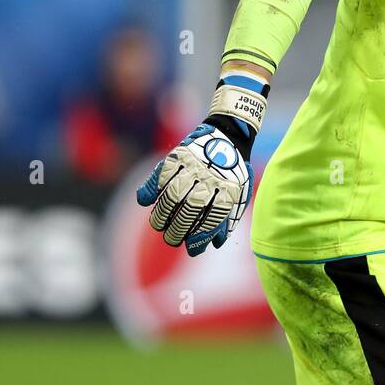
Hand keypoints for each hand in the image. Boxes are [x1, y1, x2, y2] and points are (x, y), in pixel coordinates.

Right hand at [136, 124, 251, 256]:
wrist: (228, 136)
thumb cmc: (233, 173)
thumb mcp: (239, 194)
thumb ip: (228, 218)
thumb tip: (214, 243)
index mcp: (229, 188)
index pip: (212, 217)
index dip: (200, 236)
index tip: (191, 248)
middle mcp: (211, 177)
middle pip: (191, 207)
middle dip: (178, 229)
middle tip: (171, 239)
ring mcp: (194, 165)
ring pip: (173, 193)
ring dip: (162, 213)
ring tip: (159, 225)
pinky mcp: (179, 155)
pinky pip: (161, 174)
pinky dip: (151, 188)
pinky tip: (145, 201)